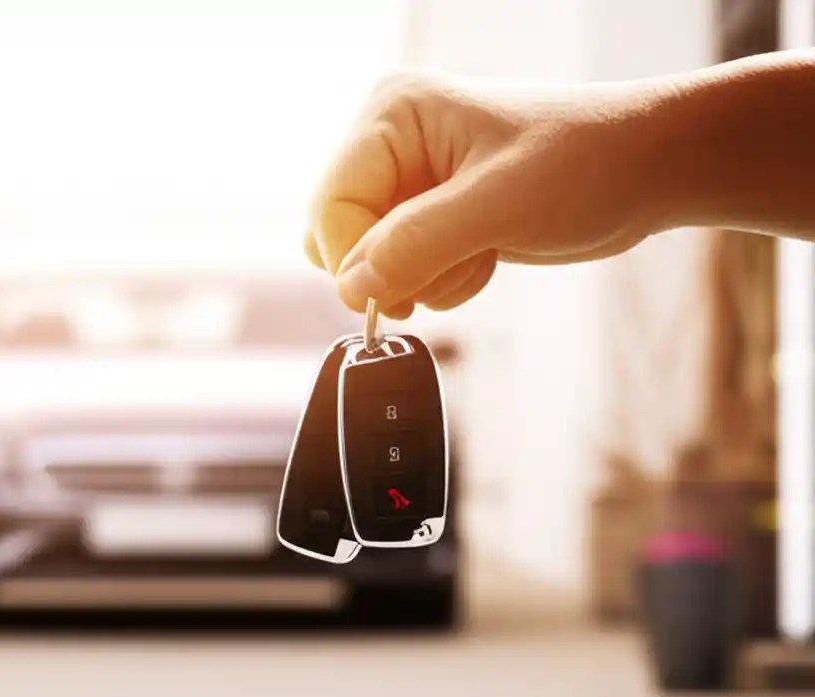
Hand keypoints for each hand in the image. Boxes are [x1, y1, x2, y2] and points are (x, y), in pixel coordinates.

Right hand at [306, 73, 660, 316]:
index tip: (397, 297)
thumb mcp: (500, 204)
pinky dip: (441, 280)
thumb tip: (351, 288)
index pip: (331, 204)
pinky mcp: (432, 214)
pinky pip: (401, 269)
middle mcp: (390, 142)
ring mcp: (409, 181)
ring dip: (423, 277)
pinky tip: (488, 255)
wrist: (650, 169)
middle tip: (454, 264)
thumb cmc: (587, 162)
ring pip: (369, 261)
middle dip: (394, 267)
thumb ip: (417, 244)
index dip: (354, 259)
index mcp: (392, 114)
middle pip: (338, 235)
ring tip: (482, 251)